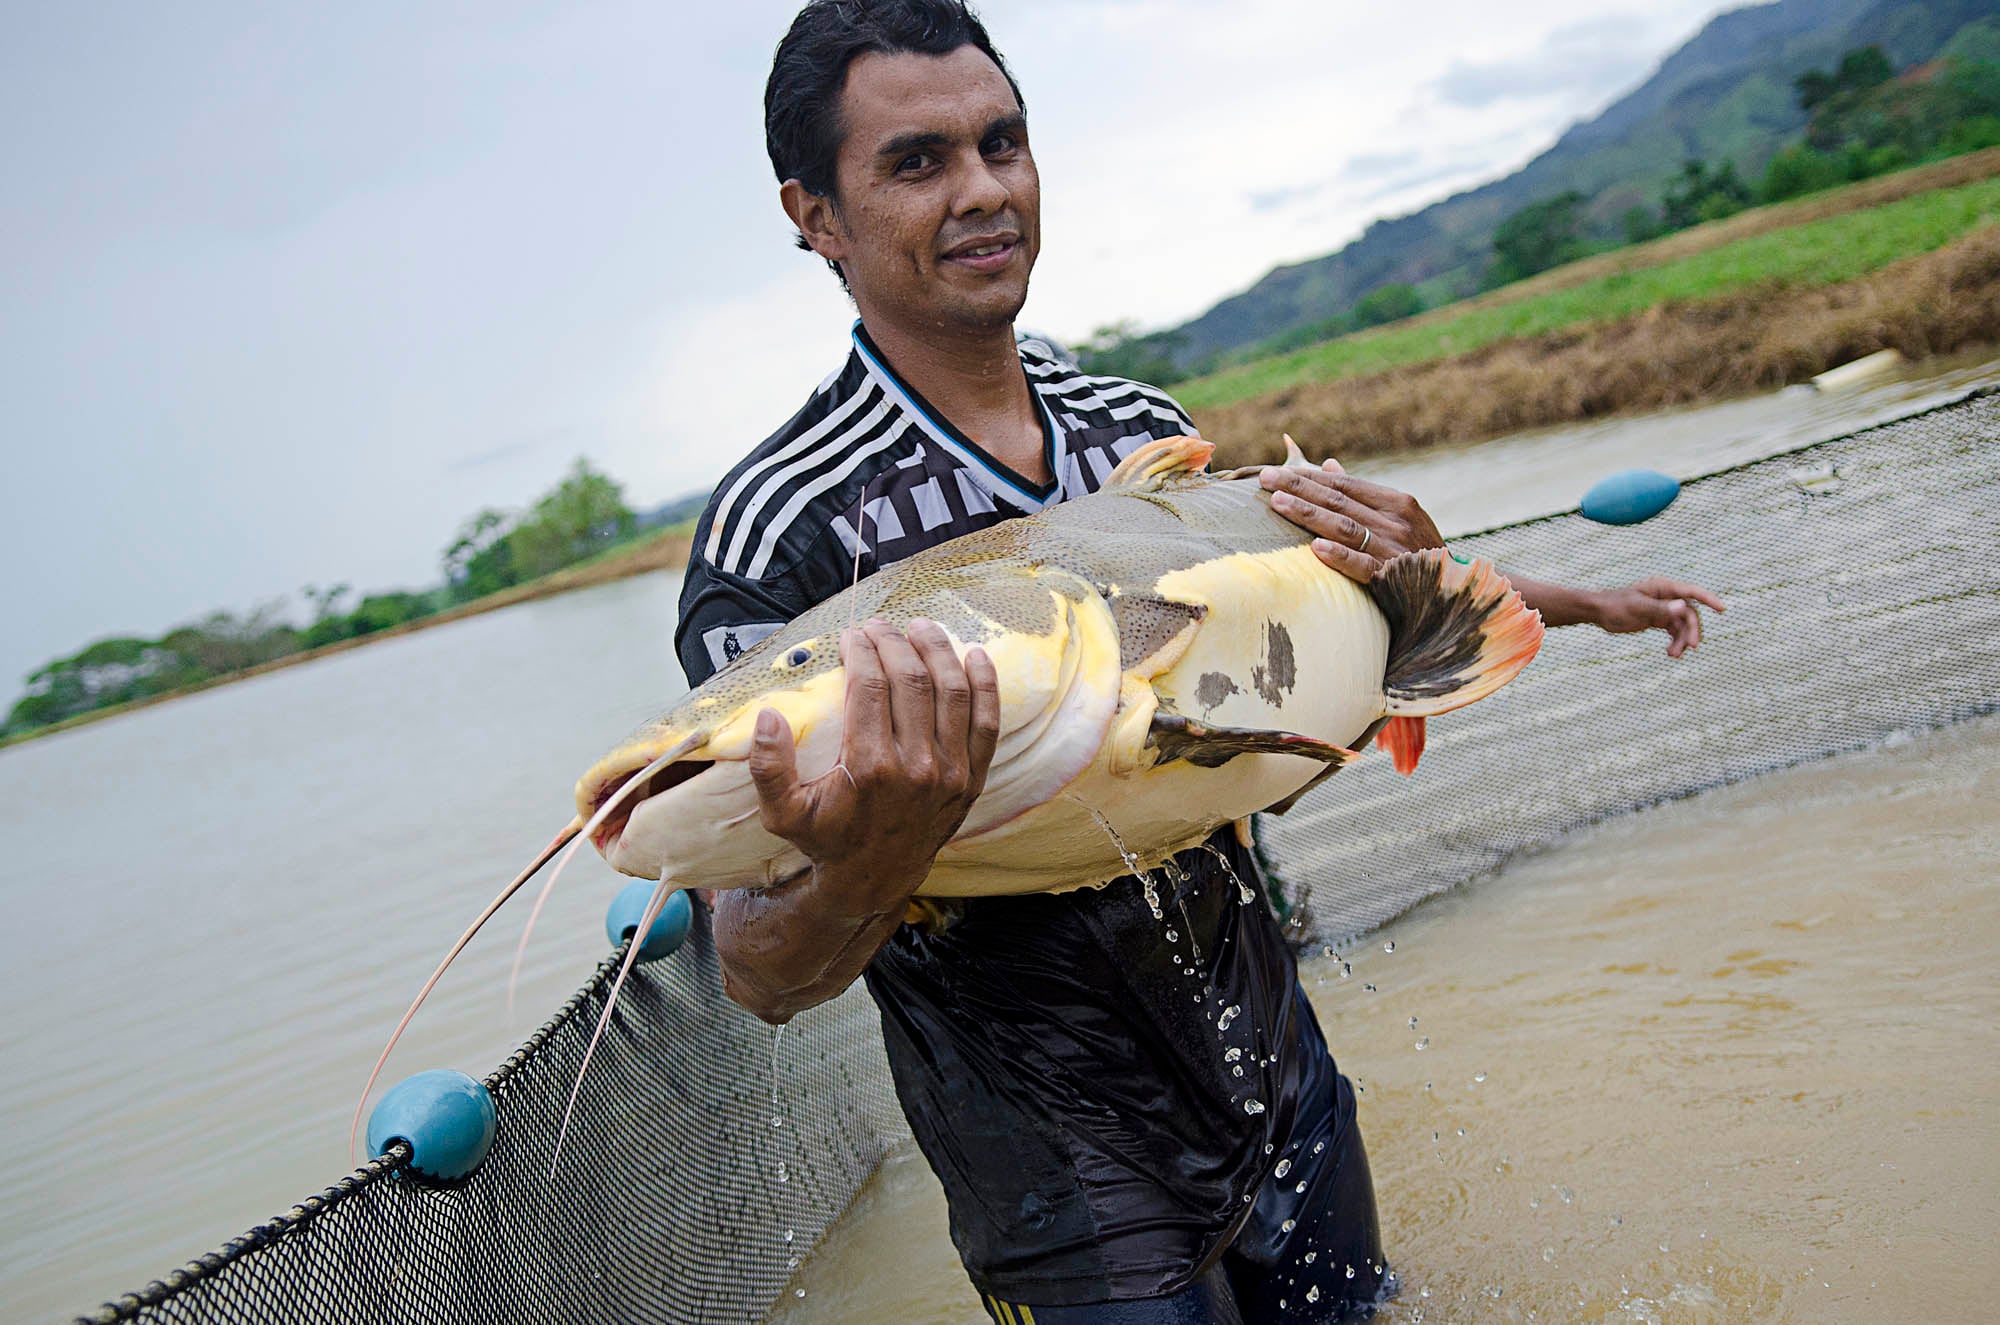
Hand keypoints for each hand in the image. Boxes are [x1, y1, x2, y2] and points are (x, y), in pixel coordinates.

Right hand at [746, 617, 1000, 904]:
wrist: (875, 879)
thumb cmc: (827, 840)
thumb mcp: (783, 813)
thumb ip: (768, 767)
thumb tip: (768, 716)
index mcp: (869, 768)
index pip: (869, 687)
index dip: (860, 652)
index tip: (851, 635)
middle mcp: (916, 767)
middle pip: (911, 681)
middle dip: (894, 643)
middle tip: (880, 625)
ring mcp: (951, 772)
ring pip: (951, 692)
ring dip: (937, 651)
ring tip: (920, 628)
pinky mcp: (972, 778)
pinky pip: (987, 722)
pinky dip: (985, 685)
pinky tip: (976, 655)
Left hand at [1258, 459, 1443, 581]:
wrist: (1451, 593)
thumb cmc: (1415, 551)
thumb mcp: (1397, 518)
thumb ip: (1361, 494)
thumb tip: (1328, 465)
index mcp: (1396, 502)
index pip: (1344, 486)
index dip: (1308, 478)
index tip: (1274, 473)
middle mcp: (1396, 521)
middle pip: (1338, 502)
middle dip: (1299, 489)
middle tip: (1265, 480)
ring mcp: (1395, 549)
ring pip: (1344, 528)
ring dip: (1309, 514)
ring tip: (1278, 503)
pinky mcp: (1393, 578)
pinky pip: (1362, 565)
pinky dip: (1340, 556)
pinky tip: (1316, 548)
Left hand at [1589, 578, 1724, 657]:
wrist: (1599, 613)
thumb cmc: (1615, 605)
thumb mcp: (1637, 608)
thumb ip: (1660, 608)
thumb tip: (1683, 606)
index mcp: (1663, 588)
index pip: (1691, 592)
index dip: (1709, 599)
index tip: (1722, 609)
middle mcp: (1666, 597)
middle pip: (1689, 613)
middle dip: (1691, 630)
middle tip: (1692, 647)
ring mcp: (1663, 608)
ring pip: (1682, 625)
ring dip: (1682, 640)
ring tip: (1674, 655)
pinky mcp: (1658, 619)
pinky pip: (1673, 631)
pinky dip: (1675, 642)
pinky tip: (1671, 653)